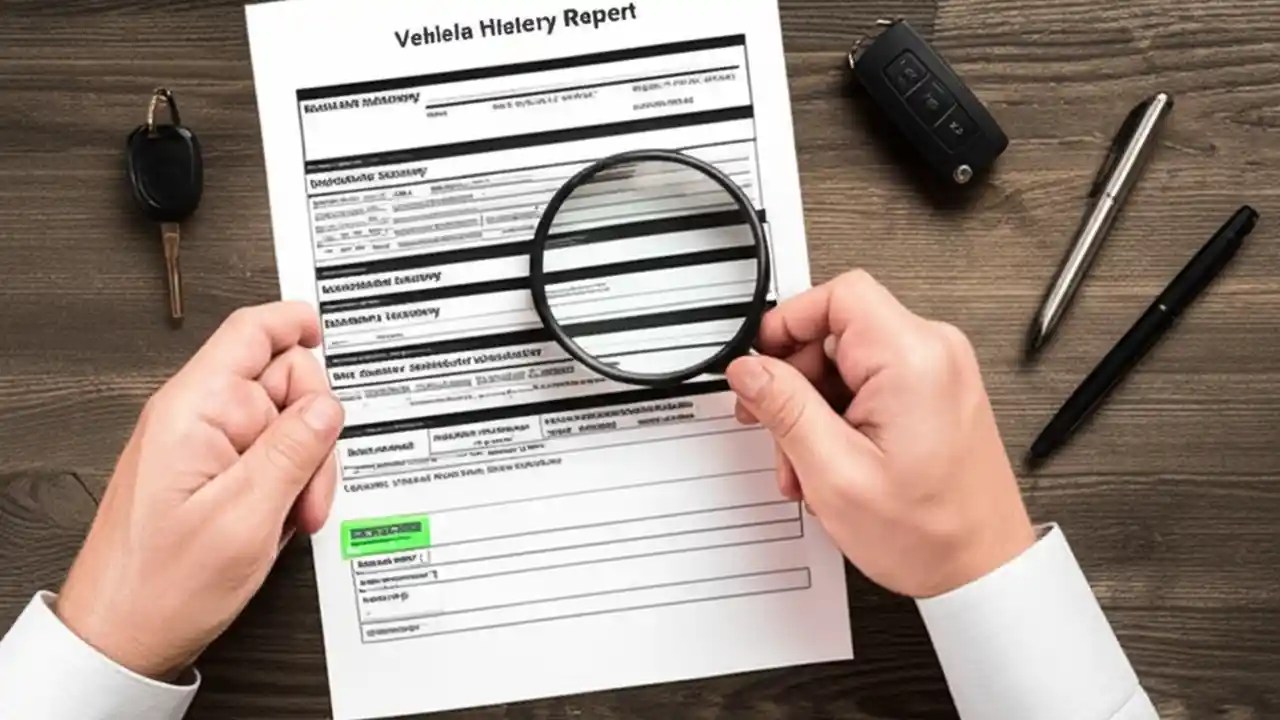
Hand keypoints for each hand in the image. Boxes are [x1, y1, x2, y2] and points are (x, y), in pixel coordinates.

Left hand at [56, 302, 344, 679]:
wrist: (124, 636)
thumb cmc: (161, 585)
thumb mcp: (246, 517)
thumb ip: (294, 452)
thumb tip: (329, 406)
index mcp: (193, 411)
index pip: (251, 334)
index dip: (294, 324)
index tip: (324, 331)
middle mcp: (195, 419)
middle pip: (283, 384)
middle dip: (313, 433)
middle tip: (309, 486)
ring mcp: (203, 446)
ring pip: (284, 426)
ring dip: (302, 469)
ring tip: (288, 515)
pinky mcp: (210, 473)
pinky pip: (268, 459)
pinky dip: (284, 487)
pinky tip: (275, 520)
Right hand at [726, 271, 1033, 598]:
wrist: (982, 570)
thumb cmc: (930, 533)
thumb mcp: (834, 472)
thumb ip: (785, 409)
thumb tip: (749, 368)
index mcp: (912, 359)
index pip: (838, 295)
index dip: (789, 322)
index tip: (761, 359)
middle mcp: (934, 353)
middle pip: (837, 330)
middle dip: (795, 380)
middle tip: (773, 424)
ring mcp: (939, 372)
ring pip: (848, 361)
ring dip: (814, 406)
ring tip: (805, 461)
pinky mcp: (936, 392)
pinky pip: (871, 382)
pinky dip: (841, 414)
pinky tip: (829, 460)